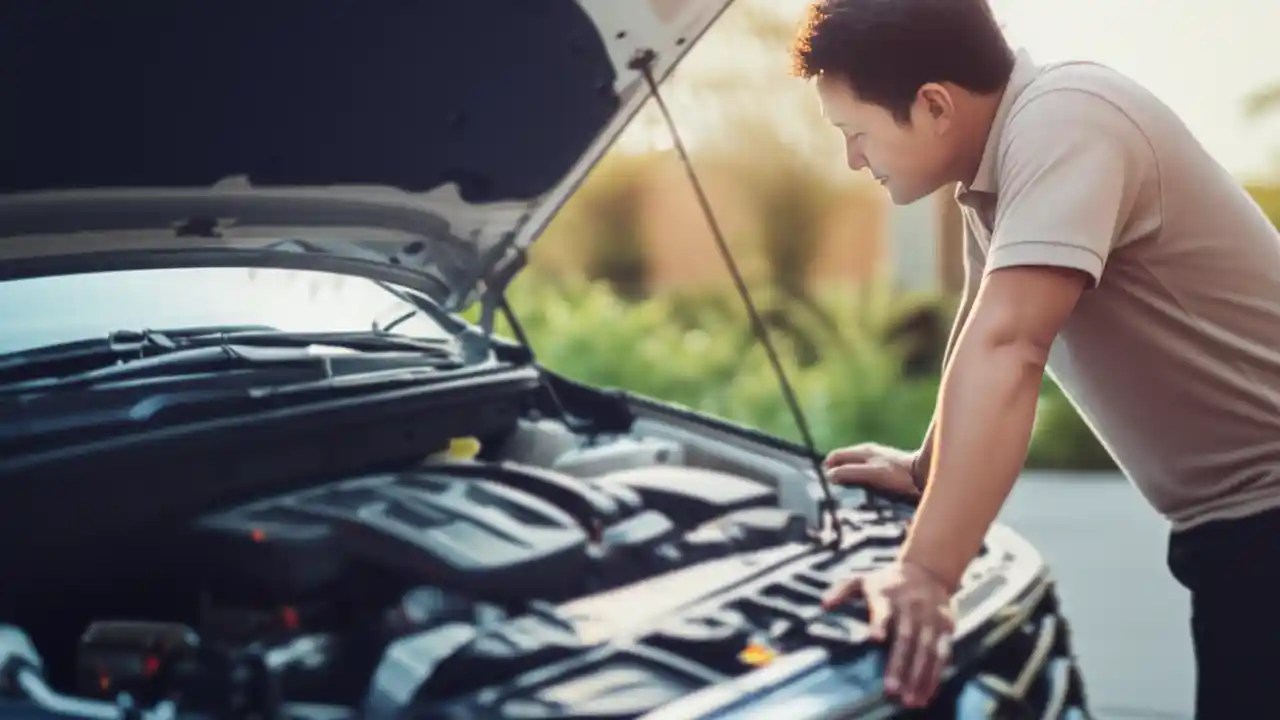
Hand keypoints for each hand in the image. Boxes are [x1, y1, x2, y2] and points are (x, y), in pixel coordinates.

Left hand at [821, 562, 955, 707]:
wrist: (928, 569)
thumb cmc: (887, 581)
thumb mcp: (862, 579)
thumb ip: (842, 590)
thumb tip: (823, 605)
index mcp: (888, 596)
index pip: (884, 610)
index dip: (879, 623)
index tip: (875, 638)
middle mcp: (911, 607)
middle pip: (906, 637)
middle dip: (899, 664)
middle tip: (891, 690)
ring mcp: (931, 618)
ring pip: (926, 650)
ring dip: (919, 676)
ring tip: (910, 701)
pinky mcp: (946, 627)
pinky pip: (942, 654)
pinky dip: (935, 675)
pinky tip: (927, 694)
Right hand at [823, 442, 922, 498]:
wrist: (926, 476)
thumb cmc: (900, 475)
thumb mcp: (873, 473)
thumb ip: (851, 472)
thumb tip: (829, 475)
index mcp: (863, 451)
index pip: (835, 457)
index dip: (826, 468)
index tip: (818, 483)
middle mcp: (868, 452)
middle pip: (843, 460)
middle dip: (832, 471)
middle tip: (825, 490)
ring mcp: (878, 459)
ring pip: (853, 465)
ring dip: (845, 476)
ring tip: (839, 493)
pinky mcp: (886, 469)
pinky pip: (864, 473)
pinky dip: (857, 480)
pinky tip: (859, 492)